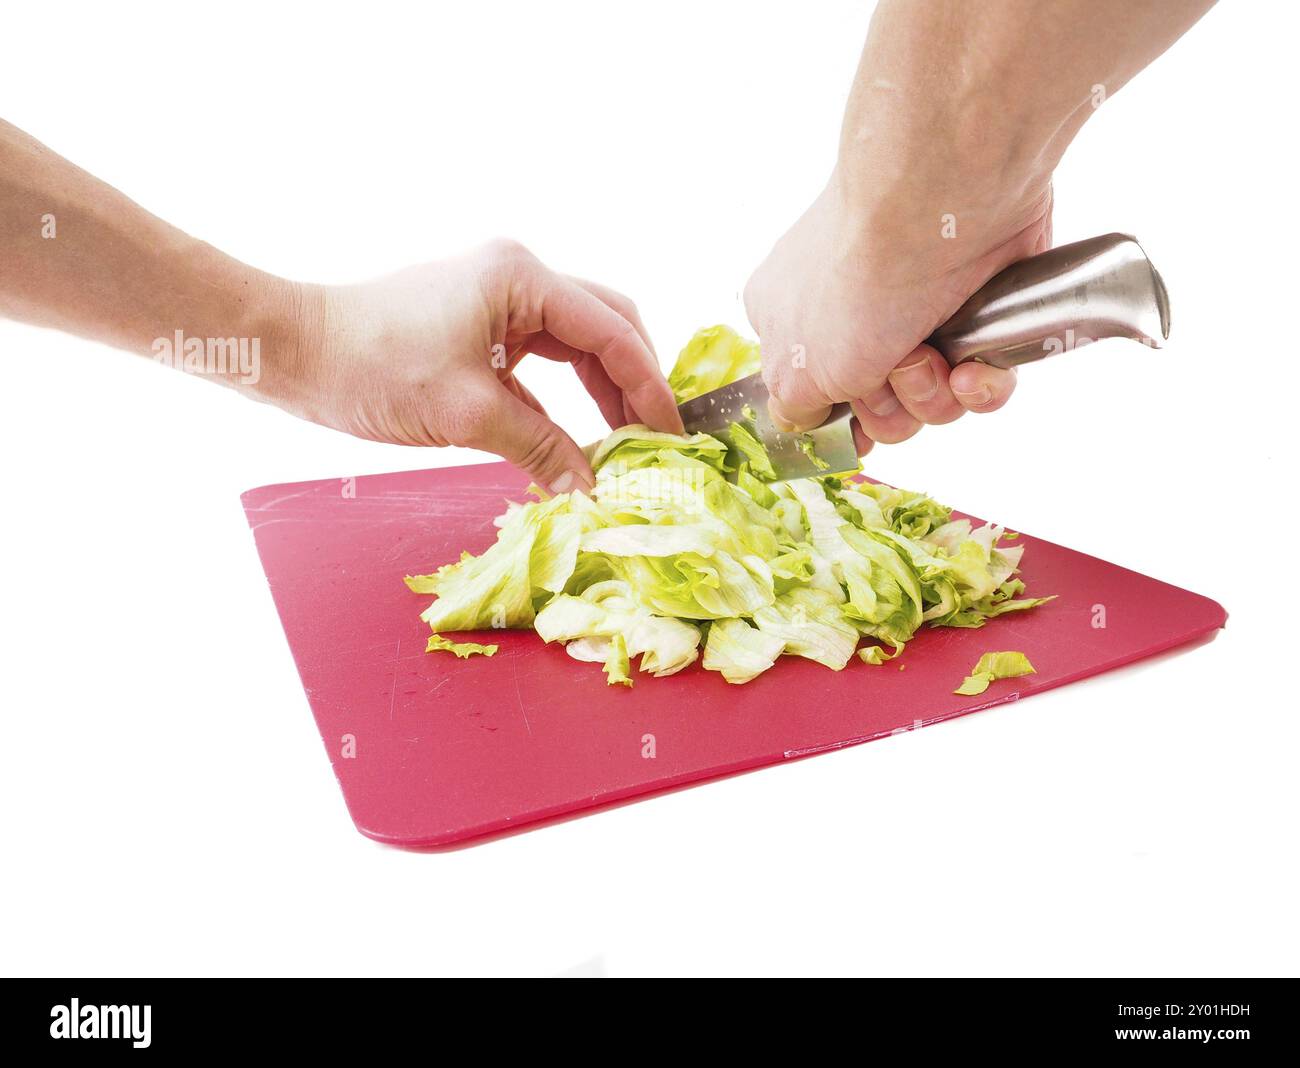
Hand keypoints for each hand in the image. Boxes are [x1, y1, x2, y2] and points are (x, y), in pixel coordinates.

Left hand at [268, 239, 682, 491]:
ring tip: (626, 445)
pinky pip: (542, 364)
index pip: (611, 333)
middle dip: (635, 384)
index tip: (673, 436)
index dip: (649, 388)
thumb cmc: (372, 368)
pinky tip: (577, 443)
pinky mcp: (480, 331)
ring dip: (602, 394)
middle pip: (605, 328)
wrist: (294, 353)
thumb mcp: (467, 414)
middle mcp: (518, 279)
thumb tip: (593, 491)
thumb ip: (541, 449)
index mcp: (522, 279)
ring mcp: (498, 303)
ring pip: (576, 347)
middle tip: (658, 440)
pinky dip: (563, 402)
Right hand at [744, 169, 1052, 453]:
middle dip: (892, 408)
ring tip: (931, 353)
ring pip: (934, 404)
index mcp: (795, 323)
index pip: (818, 400)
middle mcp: (857, 317)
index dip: (841, 419)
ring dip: (933, 396)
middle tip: (890, 367)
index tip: (852, 423)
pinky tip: (972, 367)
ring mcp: (922, 313)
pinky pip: (985, 384)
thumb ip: (791, 410)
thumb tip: (801, 421)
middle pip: (881, 412)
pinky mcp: (981, 311)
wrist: (940, 205)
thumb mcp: (793, 374)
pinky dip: (981, 386)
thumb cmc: (856, 282)